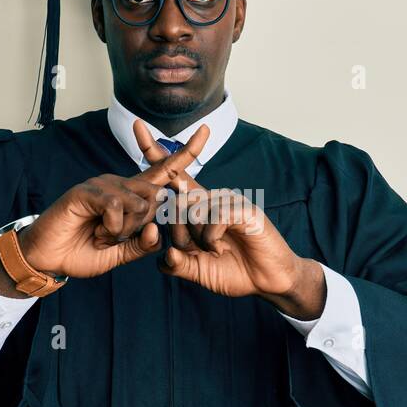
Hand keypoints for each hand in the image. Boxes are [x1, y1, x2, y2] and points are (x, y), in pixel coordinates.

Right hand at [15, 122, 211, 279]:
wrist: (48, 258)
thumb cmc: (82, 251)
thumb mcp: (121, 253)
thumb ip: (143, 244)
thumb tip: (158, 231)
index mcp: (131, 196)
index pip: (164, 172)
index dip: (186, 153)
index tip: (207, 132)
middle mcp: (119, 184)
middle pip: (156, 196)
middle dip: (143, 226)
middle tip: (116, 239)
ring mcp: (102, 184)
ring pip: (139, 203)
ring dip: (124, 231)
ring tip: (102, 236)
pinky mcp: (87, 190)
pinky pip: (116, 206)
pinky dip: (112, 228)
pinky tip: (97, 233)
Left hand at [135, 123, 308, 301]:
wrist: (268, 280)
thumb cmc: (235, 271)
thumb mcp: (198, 270)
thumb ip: (177, 264)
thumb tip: (164, 255)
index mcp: (198, 207)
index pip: (172, 176)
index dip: (155, 153)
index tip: (137, 126)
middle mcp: (210, 198)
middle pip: (174, 203)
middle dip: (176, 235)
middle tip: (194, 250)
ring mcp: (227, 200)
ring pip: (192, 212)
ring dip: (195, 240)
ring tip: (212, 250)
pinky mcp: (243, 208)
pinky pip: (212, 218)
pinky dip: (210, 240)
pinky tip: (220, 248)